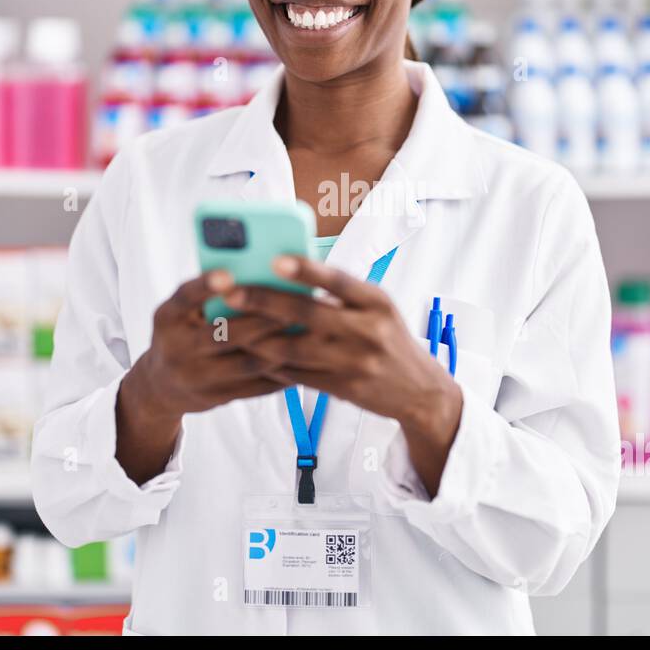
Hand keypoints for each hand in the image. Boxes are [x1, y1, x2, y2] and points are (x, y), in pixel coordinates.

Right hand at [123, 269, 294, 419]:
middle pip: (226, 334)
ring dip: (281, 347)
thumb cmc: (182, 331)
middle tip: (295, 306)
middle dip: (264, 320)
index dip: (205, 286)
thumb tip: (260, 273)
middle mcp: (176, 348)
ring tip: (307, 333)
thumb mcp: (181, 311)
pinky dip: (281, 374)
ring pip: (247, 363)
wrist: (160, 385)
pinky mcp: (215, 398)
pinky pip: (255, 387)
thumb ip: (209, 295)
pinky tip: (303, 360)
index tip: (228, 274)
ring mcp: (196, 377)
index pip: (185, 298)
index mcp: (167, 318)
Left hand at [224, 255, 463, 494]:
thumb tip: (289, 278)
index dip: (306, 271)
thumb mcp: (377, 309)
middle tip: (232, 292)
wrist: (419, 390)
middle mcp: (368, 331)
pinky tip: (249, 353)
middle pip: (308, 314)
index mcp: (377, 302)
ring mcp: (355, 362)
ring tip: (230, 325)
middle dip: (265, 302)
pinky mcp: (343, 388)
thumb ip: (342, 295)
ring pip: (294, 348)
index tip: (274, 260)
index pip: (339, 281)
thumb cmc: (390, 339)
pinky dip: (271, 364)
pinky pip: (297, 375)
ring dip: (257, 337)